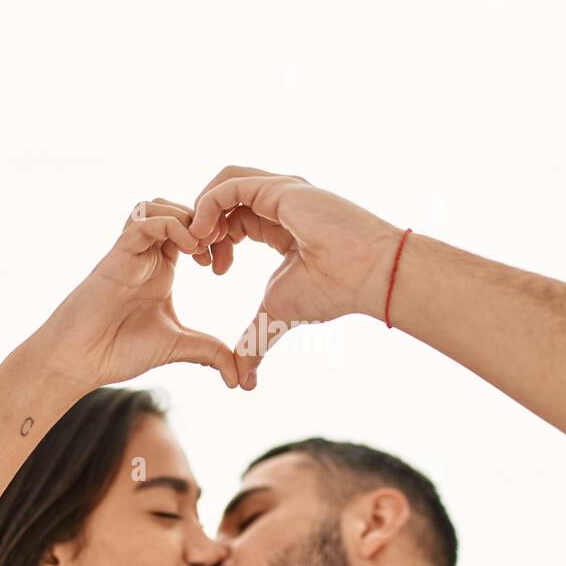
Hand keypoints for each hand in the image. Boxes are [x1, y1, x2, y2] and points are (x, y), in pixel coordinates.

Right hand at [30, 199, 240, 390]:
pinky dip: (171, 225)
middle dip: (206, 221)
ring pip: (158, 205)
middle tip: (221, 248)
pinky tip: (190, 249)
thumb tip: (240, 376)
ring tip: (203, 248)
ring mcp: (131, 252)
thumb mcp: (177, 347)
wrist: (79, 360)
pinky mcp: (118, 255)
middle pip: (178, 209)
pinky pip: (144, 221)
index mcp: (162, 268)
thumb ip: (209, 353)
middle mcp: (147, 254)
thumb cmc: (119, 350)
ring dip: (187, 217)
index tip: (226, 263)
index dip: (216, 237)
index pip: (193, 230)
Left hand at [185, 166, 402, 386]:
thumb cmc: (333, 292)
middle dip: (205, 226)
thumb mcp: (279, 316)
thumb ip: (256, 341)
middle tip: (201, 260)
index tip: (214, 271)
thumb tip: (243, 382)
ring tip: (198, 244)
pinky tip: (205, 235)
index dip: (216, 242)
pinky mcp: (280, 188)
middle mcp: (281, 202)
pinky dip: (208, 204)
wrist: (368, 275)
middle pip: (225, 200)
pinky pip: (230, 185)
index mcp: (282, 226)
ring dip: (203, 211)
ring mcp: (281, 191)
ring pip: (225, 183)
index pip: (235, 220)